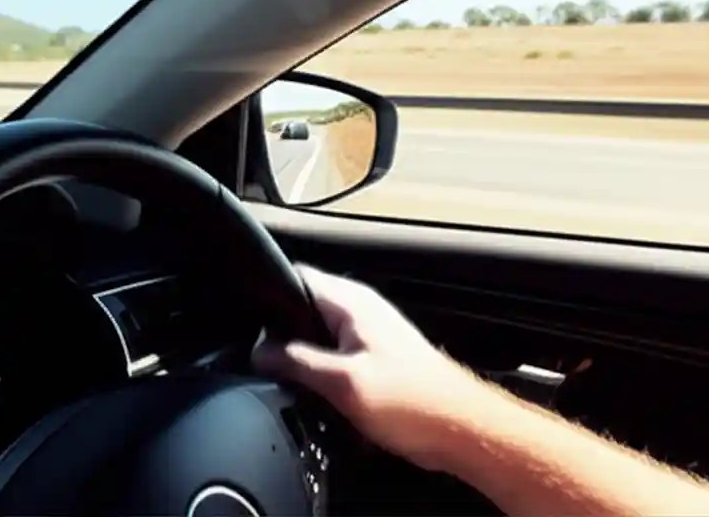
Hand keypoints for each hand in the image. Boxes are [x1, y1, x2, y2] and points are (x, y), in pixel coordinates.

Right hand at [252, 265, 492, 470]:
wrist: (460, 430)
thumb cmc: (413, 403)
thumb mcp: (342, 382)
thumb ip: (296, 362)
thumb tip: (259, 351)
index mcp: (352, 303)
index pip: (296, 277)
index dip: (268, 296)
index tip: (248, 324)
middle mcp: (360, 311)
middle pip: (302, 310)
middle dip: (281, 334)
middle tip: (266, 363)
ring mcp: (368, 335)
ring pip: (316, 337)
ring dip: (302, 359)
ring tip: (290, 382)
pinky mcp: (373, 361)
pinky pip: (333, 359)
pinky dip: (321, 375)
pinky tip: (316, 395)